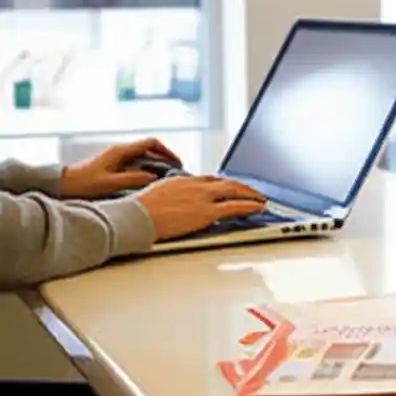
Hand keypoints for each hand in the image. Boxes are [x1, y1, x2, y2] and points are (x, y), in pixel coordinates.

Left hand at [61, 138, 181, 199]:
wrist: (62, 184)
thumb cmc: (84, 183)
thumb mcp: (110, 183)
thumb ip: (134, 179)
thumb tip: (154, 177)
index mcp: (120, 151)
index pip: (151, 143)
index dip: (167, 151)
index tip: (176, 163)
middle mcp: (119, 151)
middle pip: (149, 149)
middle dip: (164, 159)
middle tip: (175, 172)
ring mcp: (115, 157)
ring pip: (142, 157)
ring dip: (155, 165)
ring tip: (165, 178)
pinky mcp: (112, 165)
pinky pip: (135, 163)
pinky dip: (145, 169)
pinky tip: (148, 181)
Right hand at [137, 176, 266, 240]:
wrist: (135, 217)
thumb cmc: (138, 211)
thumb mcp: (155, 195)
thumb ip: (169, 196)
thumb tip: (170, 203)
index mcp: (182, 180)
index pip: (209, 179)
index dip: (223, 183)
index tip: (231, 186)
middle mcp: (195, 185)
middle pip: (226, 182)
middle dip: (242, 187)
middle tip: (253, 192)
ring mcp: (202, 197)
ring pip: (235, 191)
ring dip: (251, 195)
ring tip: (260, 199)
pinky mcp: (206, 212)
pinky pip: (235, 207)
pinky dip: (250, 206)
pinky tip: (258, 207)